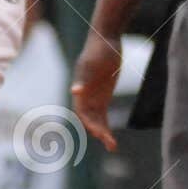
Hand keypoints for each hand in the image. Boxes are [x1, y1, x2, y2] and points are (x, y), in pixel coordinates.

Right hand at [71, 31, 122, 152]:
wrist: (106, 41)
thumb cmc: (97, 50)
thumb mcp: (92, 63)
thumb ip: (83, 78)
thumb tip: (75, 91)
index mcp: (79, 90)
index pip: (82, 111)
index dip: (89, 122)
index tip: (99, 132)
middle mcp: (85, 96)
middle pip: (89, 119)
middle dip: (98, 131)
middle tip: (109, 142)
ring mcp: (94, 98)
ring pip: (96, 120)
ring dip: (103, 133)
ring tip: (112, 147)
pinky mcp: (103, 97)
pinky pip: (103, 116)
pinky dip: (106, 126)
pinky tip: (111, 139)